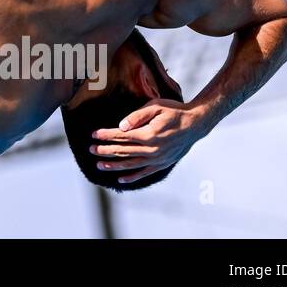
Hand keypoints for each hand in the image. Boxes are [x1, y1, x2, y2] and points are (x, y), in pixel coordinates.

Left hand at [90, 99, 206, 184]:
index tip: (93, 134)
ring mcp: (157, 159)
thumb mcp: (155, 107)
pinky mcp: (162, 164)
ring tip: (99, 165)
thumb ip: (137, 116)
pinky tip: (120, 179)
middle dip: (105, 150)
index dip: (106, 135)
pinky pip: (144, 173)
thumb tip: (120, 126)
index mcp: (148, 134)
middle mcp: (152, 149)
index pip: (121, 136)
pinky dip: (132, 177)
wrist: (195, 125)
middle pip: (123, 151)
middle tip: (90, 149)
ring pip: (131, 164)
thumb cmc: (174, 111)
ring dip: (114, 165)